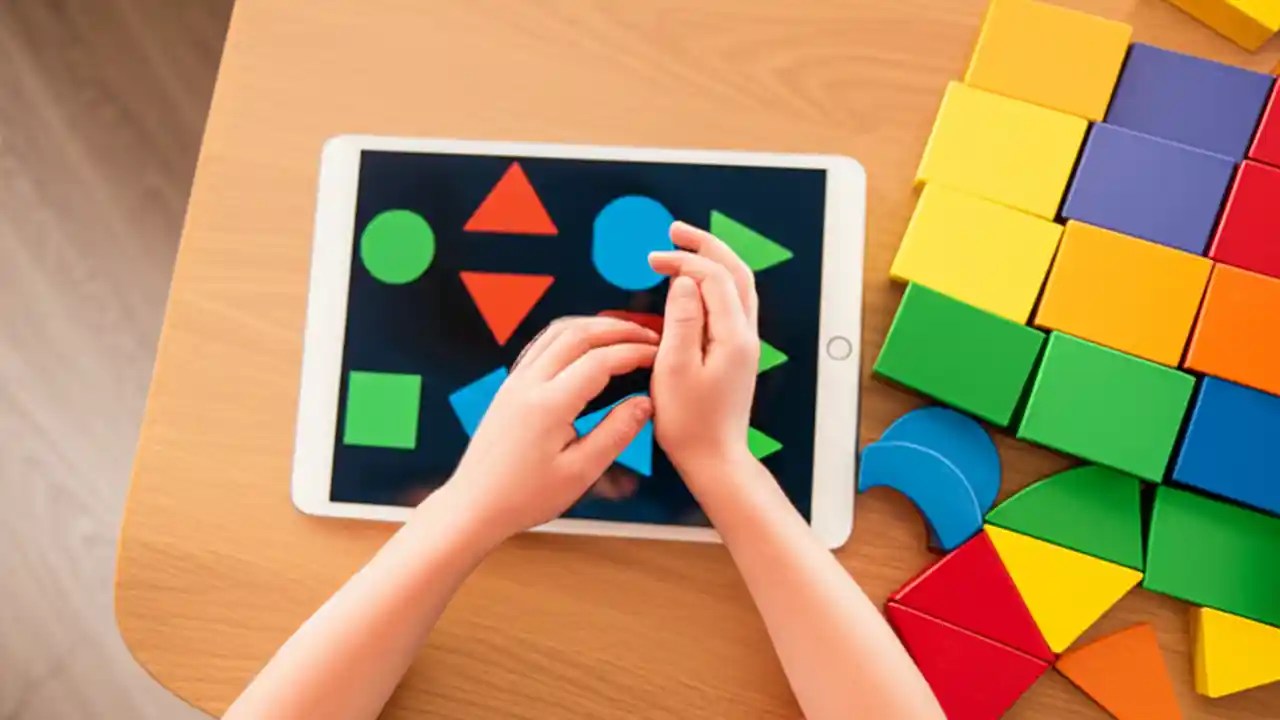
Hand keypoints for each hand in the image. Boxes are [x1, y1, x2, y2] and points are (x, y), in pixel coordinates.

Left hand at [444, 317, 657, 542]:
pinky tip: (587, 346)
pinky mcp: (509, 386)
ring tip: (623, 334)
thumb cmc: (525, 497)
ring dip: (593, 326)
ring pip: (557, 332)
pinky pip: (542, 345)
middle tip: (649, 336)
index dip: (634, 353)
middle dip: (618, 329)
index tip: (658, 356)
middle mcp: (529, 383)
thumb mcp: (580, 472)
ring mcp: (515, 381)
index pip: (600, 360)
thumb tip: (645, 403)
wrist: (474, 505)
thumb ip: (616, 433)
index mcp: (549, 405)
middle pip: (578, 334)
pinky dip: (571, 335)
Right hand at [648, 221, 759, 476]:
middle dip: (706, 247)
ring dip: (713, 262)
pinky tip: (694, 286)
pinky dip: (715, 284)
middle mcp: (746, 334)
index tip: (652, 260)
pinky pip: (732, 305)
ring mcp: (745, 344)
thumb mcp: (675, 369)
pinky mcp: (737, 354)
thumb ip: (681, 319)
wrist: (714, 459)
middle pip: (736, 272)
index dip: (684, 261)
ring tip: (685, 249)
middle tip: (676, 232)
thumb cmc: (690, 423)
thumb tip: (685, 280)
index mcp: (733, 335)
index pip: (714, 277)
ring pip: (738, 287)